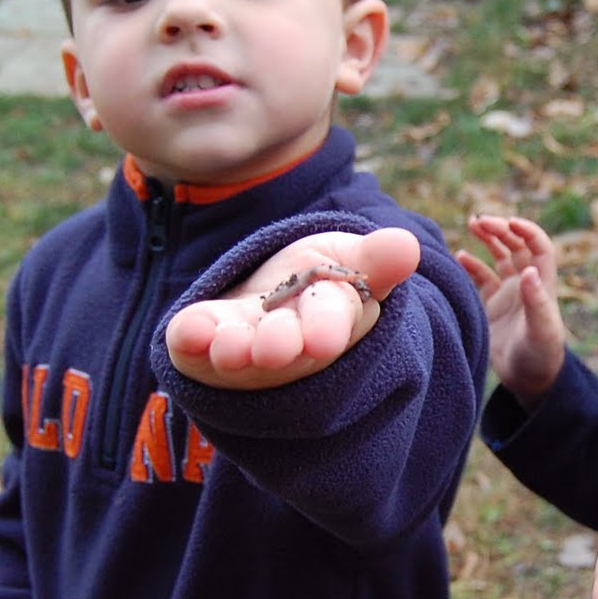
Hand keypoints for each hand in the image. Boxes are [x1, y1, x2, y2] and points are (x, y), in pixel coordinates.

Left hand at [165, 227, 420, 389]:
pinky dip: (191, 338)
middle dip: (280, 346)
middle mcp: (288, 343)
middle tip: (273, 349)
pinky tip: (189, 330)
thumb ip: (374, 258)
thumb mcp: (350, 262)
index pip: (331, 321)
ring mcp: (243, 347)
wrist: (272, 307)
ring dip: (234, 350)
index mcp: (330, 319)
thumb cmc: (319, 286)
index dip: (326, 328)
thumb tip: (408, 246)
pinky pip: (193, 344)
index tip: (322, 339)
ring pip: (239, 352)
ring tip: (228, 346)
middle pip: (285, 345)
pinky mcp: (201, 344)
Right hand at [455, 215, 566, 407]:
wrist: (528, 381)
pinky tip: (460, 256)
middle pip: (517, 245)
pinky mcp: (493, 306)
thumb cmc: (540, 357)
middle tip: (480, 220)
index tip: (509, 221)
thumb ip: (536, 302)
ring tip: (473, 223)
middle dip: (501, 229)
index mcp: (542, 285)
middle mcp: (526, 284)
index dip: (527, 230)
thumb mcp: (541, 331)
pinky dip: (472, 265)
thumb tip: (528, 271)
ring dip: (489, 239)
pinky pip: (482, 277)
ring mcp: (509, 294)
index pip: (539, 246)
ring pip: (500, 256)